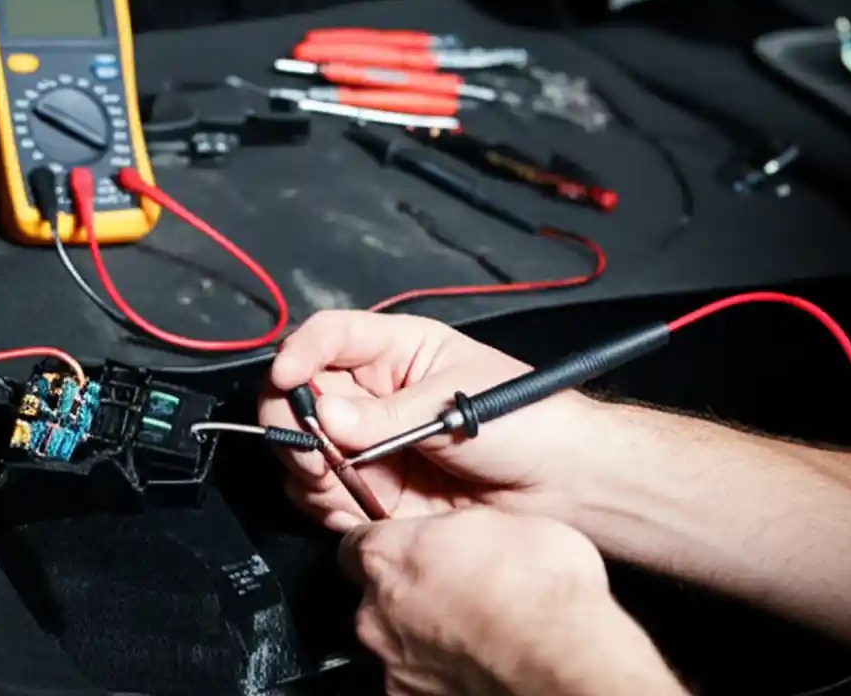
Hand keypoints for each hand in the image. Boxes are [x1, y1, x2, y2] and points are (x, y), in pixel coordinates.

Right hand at [259, 310, 605, 530]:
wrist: (563, 485)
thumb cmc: (525, 418)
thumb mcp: (453, 405)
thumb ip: (385, 416)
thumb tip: (323, 418)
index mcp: (393, 352)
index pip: (327, 337)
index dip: (298, 354)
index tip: (287, 378)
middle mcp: (370, 396)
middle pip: (298, 397)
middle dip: (291, 424)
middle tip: (311, 455)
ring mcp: (368, 446)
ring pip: (301, 452)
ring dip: (308, 472)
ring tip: (339, 489)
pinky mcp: (373, 493)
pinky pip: (324, 498)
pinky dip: (325, 507)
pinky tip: (354, 512)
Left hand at [338, 509, 683, 695]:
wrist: (561, 653)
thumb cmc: (537, 584)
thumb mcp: (498, 521)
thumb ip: (457, 531)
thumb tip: (462, 534)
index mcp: (388, 556)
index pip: (357, 545)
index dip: (387, 548)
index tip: (411, 550)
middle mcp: (377, 612)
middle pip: (375, 597)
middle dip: (407, 593)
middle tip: (456, 591)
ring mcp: (394, 662)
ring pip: (396, 641)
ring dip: (424, 635)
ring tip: (476, 632)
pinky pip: (416, 680)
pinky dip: (439, 673)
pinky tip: (477, 665)